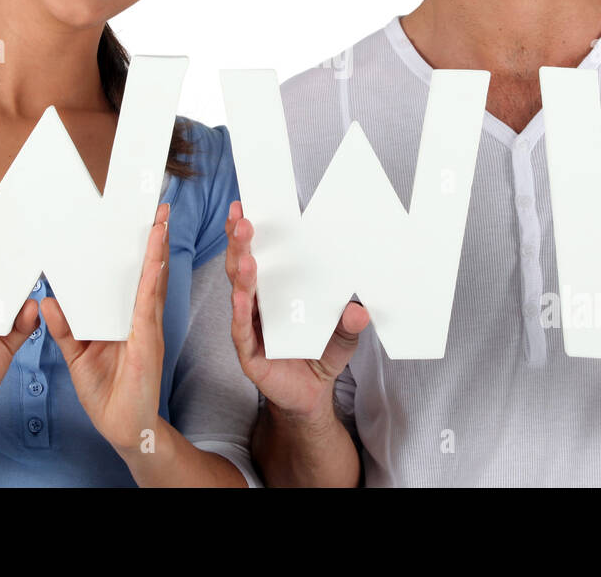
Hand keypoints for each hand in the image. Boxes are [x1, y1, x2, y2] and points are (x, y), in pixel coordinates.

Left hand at [41, 201, 170, 452]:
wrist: (125, 430)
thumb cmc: (107, 393)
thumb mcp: (77, 355)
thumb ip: (64, 328)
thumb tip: (48, 301)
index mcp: (126, 320)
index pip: (134, 278)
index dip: (140, 250)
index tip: (141, 222)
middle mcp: (141, 319)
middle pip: (150, 271)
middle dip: (155, 239)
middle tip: (159, 208)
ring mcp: (148, 329)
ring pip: (153, 281)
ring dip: (157, 250)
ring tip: (159, 221)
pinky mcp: (147, 341)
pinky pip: (147, 305)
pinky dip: (152, 279)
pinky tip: (154, 260)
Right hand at [224, 200, 369, 419]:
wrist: (311, 396)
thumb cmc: (320, 355)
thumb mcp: (344, 336)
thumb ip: (350, 324)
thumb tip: (361, 311)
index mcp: (276, 290)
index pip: (261, 254)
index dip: (252, 231)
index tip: (247, 205)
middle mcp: (258, 303)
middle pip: (243, 266)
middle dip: (241, 242)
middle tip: (242, 219)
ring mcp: (250, 325)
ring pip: (239, 293)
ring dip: (241, 272)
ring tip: (246, 255)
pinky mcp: (248, 352)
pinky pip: (241, 329)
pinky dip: (240, 312)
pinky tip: (241, 298)